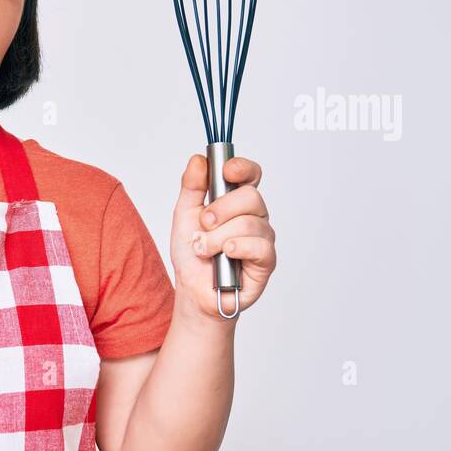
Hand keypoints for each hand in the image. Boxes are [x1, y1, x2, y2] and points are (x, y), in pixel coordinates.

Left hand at [169, 153, 275, 320]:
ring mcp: (262, 238)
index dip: (242, 168)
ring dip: (217, 238)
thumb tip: (199, 159)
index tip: (225, 170)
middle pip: (251, 196)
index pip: (250, 175)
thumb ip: (191, 187)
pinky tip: (225, 256)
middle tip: (203, 224)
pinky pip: (258, 245)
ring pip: (249, 223)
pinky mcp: (266, 260)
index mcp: (236, 202)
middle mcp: (254, 216)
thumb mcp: (184, 216)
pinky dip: (236, 249)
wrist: (193, 291)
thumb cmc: (192, 254)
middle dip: (221, 210)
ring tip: (204, 250)